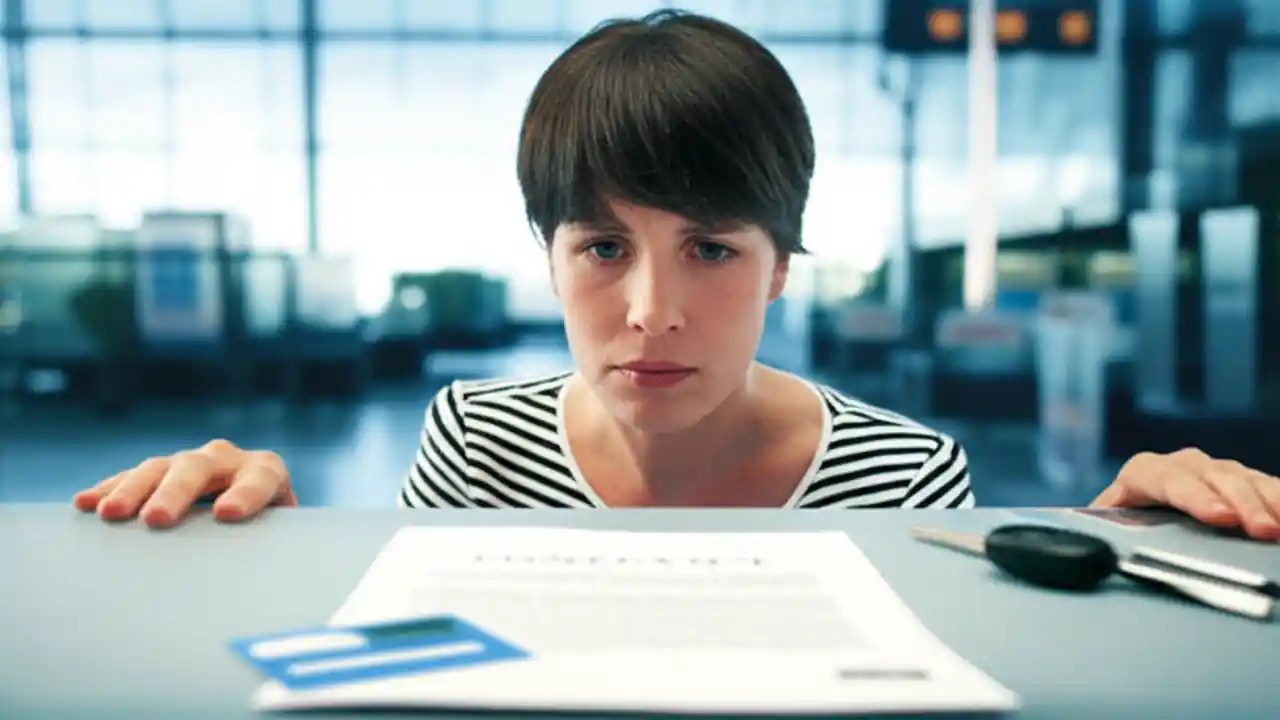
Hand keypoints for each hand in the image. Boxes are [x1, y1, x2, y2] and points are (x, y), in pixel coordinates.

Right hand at [73, 439, 296, 527]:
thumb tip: (267, 587)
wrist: (251, 508)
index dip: (245, 495)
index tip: (227, 514)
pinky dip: (108, 489)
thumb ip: (275, 548)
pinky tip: (86, 503)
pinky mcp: (159, 471)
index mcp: (265, 471)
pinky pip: (130, 477)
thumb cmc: (267, 530)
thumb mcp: (278, 536)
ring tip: (111, 514)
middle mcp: (226, 459)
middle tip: (157, 519)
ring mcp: (189, 461)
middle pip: (199, 469)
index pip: (259, 480)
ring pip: (158, 469)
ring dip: (132, 491)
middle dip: (176, 493)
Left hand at [1090, 448, 1279, 540]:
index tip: (1219, 517)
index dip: (1196, 497)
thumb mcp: (1110, 515)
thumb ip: (1103, 523)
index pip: (1170, 480)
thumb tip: (1088, 539)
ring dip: (1269, 502)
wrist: (1144, 499)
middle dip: (1242, 504)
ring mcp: (1218, 471)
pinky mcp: (1246, 481)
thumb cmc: (1125, 512)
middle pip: (1216, 478)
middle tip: (1262, 530)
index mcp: (1145, 471)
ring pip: (1248, 480)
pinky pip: (1269, 487)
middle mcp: (1185, 465)